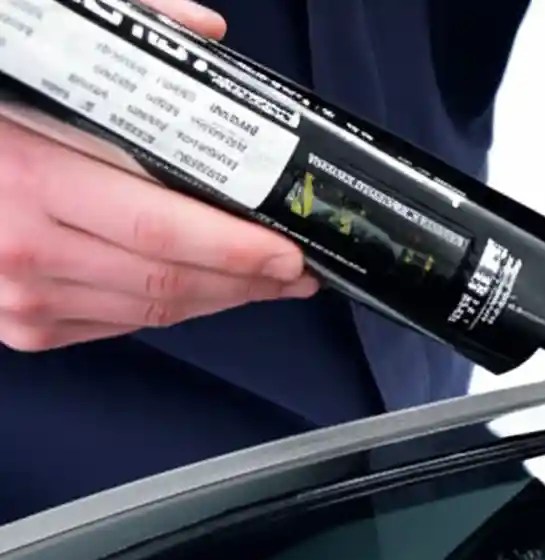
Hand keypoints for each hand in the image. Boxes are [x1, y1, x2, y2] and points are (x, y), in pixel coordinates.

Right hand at [0, 0, 316, 352]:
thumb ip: (126, 31)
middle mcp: (22, 248)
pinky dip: (172, 310)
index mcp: (29, 175)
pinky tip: (208, 289)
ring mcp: (18, 297)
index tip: (290, 250)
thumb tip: (203, 31)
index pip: (160, 229)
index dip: (235, 248)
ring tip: (268, 281)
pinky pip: (120, 324)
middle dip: (248, 280)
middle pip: (168, 281)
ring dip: (220, 300)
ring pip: (151, 312)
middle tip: (300, 270)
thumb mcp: (32, 52)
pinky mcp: (22, 326)